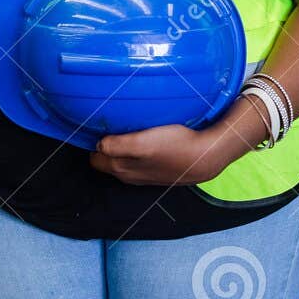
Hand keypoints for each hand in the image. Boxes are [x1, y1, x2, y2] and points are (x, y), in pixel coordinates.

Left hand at [89, 122, 246, 185]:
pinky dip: (136, 148)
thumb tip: (99, 144)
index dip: (94, 142)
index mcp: (121, 169)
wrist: (204, 157)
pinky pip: (137, 158)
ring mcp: (143, 174)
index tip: (100, 126)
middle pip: (106, 159)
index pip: (95, 158)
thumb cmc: (173, 146)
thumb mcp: (141, 145)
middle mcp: (129, 175)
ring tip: (128, 126)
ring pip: (122, 158)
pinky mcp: (156, 168)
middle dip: (105, 143)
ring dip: (121, 145)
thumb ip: (116, 146)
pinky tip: (145, 135)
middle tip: (113, 124)